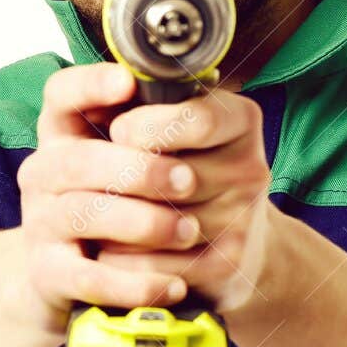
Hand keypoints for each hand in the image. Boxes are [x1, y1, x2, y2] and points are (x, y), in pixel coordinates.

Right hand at [10, 63, 206, 331]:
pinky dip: (136, 283)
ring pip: (83, 215)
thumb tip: (199, 96)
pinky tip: (175, 285)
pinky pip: (89, 278)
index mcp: (64, 132)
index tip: (128, 83)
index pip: (62, 94)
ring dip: (144, 223)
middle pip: (77, 160)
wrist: (80, 277)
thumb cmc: (123, 203)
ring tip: (190, 231)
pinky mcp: (48, 273)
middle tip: (188, 180)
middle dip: (139, 169)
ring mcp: (41, 222)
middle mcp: (44, 172)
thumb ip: (158, 127)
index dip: (91, 85)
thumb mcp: (136, 158)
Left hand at [94, 84, 278, 319]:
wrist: (223, 241)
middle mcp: (250, 168)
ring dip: (111, 222)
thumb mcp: (166, 122)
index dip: (146, 126)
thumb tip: (114, 80)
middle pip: (167, 173)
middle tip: (97, 180)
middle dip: (118, 179)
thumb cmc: (176, 166)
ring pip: (152, 222)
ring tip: (100, 216)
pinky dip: (119, 260)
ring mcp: (242, 220)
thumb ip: (142, 98)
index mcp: (240, 119)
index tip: (118, 130)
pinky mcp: (226, 265)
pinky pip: (151, 264)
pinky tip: (111, 250)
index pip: (197, 118)